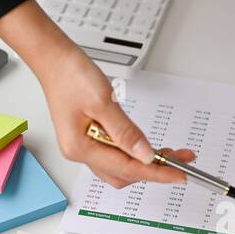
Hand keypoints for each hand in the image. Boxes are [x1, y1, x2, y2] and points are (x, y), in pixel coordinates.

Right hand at [0, 0, 193, 188]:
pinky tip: (147, 146)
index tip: (179, 173)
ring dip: (145, 163)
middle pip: (124, 174)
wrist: (54, 59)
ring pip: (120, 167)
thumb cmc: (70, 75)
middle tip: (180, 159)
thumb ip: (126, 132)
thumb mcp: (103, 102)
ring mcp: (83, 146)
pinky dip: (134, 153)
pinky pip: (115, 154)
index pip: (127, 169)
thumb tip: (146, 155)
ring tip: (169, 152)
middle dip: (153, 170)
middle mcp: (79, 152)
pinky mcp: (88, 138)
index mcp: (80, 148)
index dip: (156, 172)